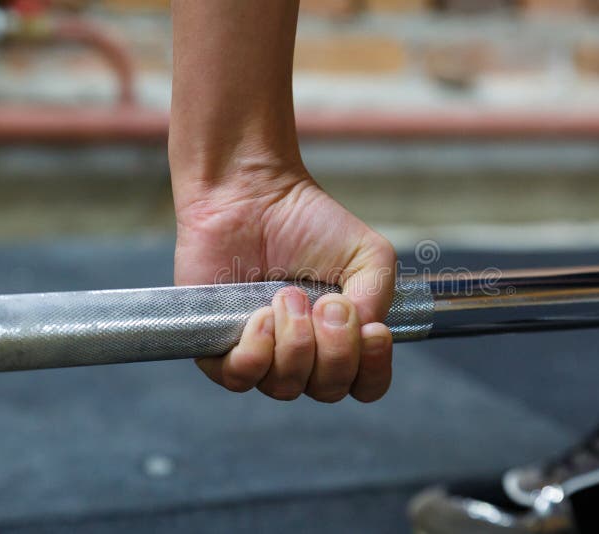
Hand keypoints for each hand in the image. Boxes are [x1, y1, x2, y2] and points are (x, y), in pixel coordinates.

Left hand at [172, 164, 395, 402]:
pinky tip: (259, 314)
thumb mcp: (369, 255)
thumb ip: (379, 299)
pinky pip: (240, 378)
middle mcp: (303, 355)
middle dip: (334, 348)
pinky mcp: (219, 347)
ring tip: (286, 296)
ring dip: (295, 341)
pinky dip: (256, 350)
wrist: (253, 195)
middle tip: (324, 302)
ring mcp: (261, 355)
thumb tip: (361, 336)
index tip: (372, 331)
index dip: (373, 369)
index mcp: (341, 339)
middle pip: (328, 390)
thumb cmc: (309, 223)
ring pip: (286, 387)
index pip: (365, 385)